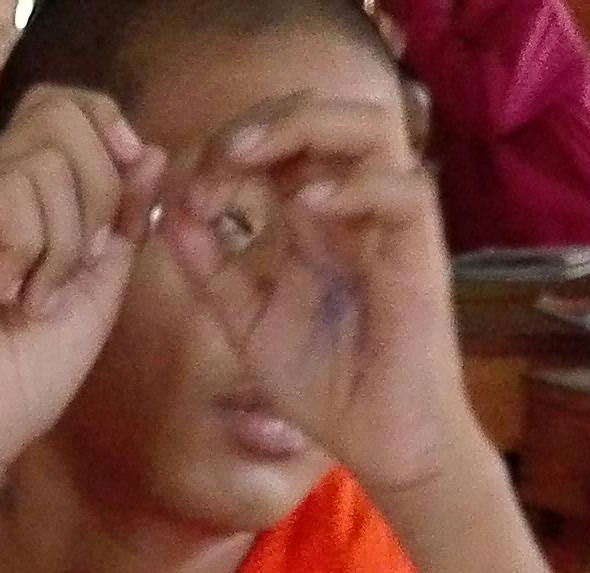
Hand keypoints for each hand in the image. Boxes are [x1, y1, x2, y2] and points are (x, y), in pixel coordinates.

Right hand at [0, 86, 169, 484]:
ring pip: (45, 159)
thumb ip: (123, 218)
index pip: (59, 105)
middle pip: (60, 114)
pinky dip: (29, 250)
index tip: (131, 172)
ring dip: (62, 241)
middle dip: (96, 191)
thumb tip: (151, 149)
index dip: (104, 123)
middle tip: (72, 267)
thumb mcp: (98, 288)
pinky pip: (12, 194)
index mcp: (11, 192)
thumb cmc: (24, 377)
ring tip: (30, 297)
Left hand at [159, 93, 476, 500]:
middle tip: (223, 157)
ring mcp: (389, 223)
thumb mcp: (246, 322)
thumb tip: (168, 213)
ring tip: (255, 159)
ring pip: (372, 127)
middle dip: (266, 121)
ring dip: (308, 129)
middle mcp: (353, 207)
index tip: (193, 195)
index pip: (280, 140)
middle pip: (323, 114)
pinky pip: (404, 189)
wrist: (380, 441)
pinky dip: (355, 187)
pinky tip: (306, 209)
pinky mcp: (421, 252)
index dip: (232, 147)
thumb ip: (210, 269)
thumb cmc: (324, 385)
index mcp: (313, 217)